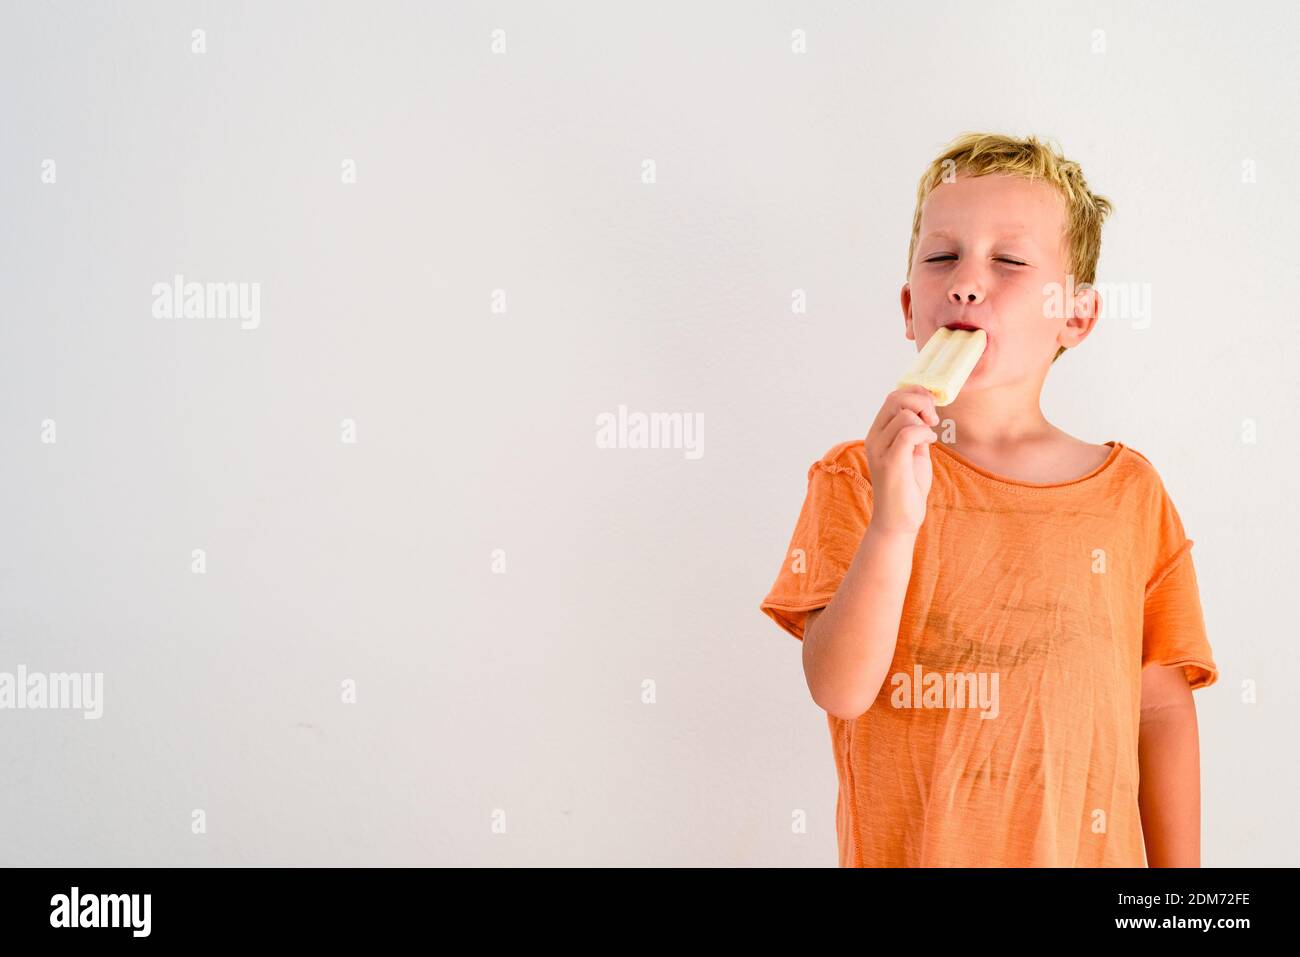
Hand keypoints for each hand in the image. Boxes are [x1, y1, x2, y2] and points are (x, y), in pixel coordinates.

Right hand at [864, 385, 939, 534]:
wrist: (899, 519)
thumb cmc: (907, 487)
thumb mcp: (914, 451)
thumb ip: (916, 430)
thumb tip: (926, 408)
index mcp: (878, 433)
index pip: (893, 397)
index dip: (916, 394)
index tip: (931, 408)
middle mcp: (874, 438)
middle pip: (895, 399)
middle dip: (921, 402)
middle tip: (933, 420)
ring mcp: (879, 450)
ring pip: (904, 415)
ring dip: (924, 422)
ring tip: (930, 437)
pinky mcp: (890, 462)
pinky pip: (908, 433)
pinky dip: (925, 433)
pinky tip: (930, 444)